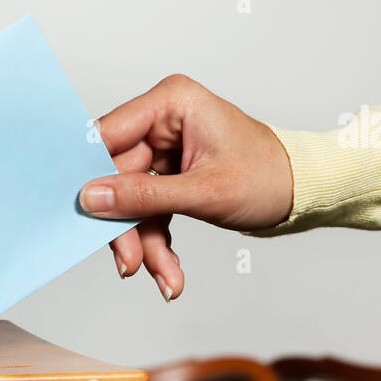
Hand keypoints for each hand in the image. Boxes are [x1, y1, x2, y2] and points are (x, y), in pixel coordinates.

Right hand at [78, 74, 293, 299]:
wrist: (302, 194)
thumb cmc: (269, 177)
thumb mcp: (204, 192)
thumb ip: (143, 196)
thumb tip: (91, 198)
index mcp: (172, 103)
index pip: (109, 136)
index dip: (91, 174)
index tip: (79, 212)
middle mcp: (163, 120)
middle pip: (118, 176)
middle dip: (127, 225)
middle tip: (130, 263)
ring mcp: (164, 148)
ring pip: (131, 199)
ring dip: (144, 242)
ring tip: (164, 278)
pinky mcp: (168, 174)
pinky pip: (148, 209)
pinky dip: (156, 241)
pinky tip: (168, 272)